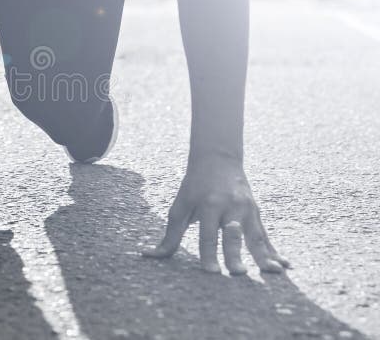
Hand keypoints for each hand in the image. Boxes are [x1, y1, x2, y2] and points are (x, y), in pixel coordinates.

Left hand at [142, 160, 289, 274]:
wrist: (218, 158)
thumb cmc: (194, 187)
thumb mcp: (179, 207)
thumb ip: (169, 235)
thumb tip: (148, 255)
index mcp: (208, 205)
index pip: (207, 234)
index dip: (208, 253)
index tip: (211, 273)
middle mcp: (230, 207)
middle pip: (232, 236)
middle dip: (235, 255)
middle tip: (237, 274)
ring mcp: (246, 210)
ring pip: (256, 236)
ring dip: (265, 256)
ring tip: (273, 274)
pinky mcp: (257, 214)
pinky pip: (266, 236)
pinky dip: (276, 252)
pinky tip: (286, 266)